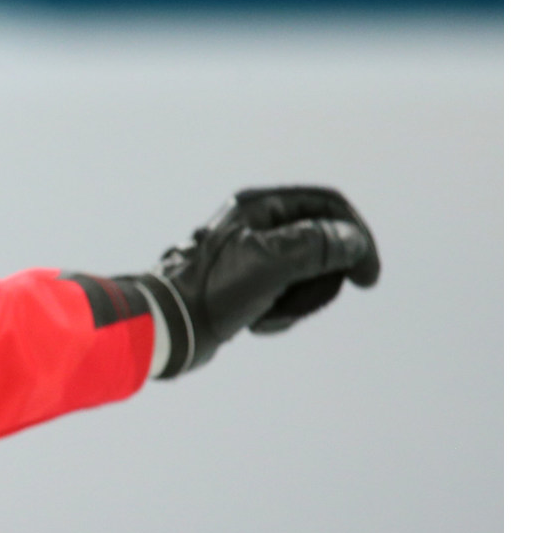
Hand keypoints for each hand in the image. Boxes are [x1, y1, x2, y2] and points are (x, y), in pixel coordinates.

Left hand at [128, 186, 379, 377]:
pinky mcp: (247, 284)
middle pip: (323, 245)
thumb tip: (353, 241)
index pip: (329, 205)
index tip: (368, 278)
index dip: (356, 237)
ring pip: (307, 275)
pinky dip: (279, 313)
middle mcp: (257, 223)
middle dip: (318, 281)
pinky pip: (286, 296)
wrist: (165, 327)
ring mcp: (252, 254)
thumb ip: (318, 246)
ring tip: (268, 314)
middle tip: (297, 301)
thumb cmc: (212, 291)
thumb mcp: (271, 263)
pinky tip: (256, 324)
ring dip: (297, 302)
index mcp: (259, 206)